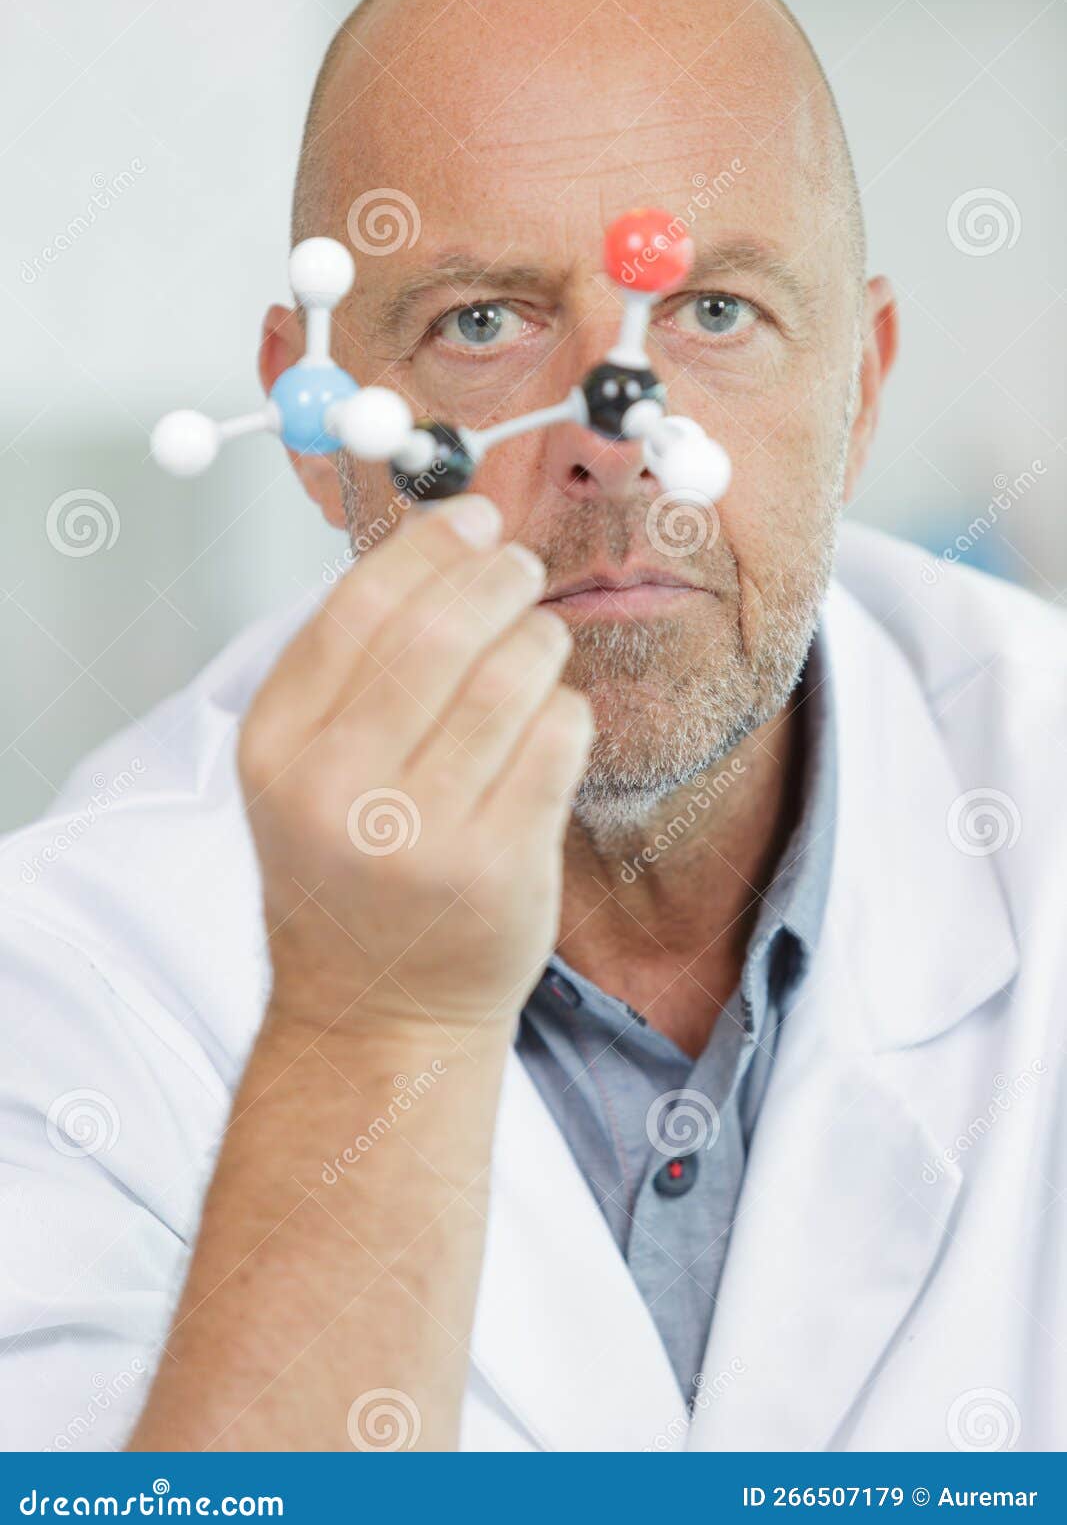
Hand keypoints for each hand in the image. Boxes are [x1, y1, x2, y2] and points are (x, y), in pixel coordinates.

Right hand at [238, 496, 592, 1038]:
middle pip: (437, 632)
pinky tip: (553, 717)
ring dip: (539, 639)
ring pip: (510, 677)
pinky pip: (557, 739)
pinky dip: (567, 709)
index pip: (356, 607)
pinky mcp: (497, 866)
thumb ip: (350, 669)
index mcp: (277, 748)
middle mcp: (336, 790)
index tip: (471, 516)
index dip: (427, 547)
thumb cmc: (350, 874)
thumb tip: (437, 549)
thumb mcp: (306, 771)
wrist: (377, 1008)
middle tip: (520, 567)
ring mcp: (418, 834)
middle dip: (495, 579)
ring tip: (540, 642)